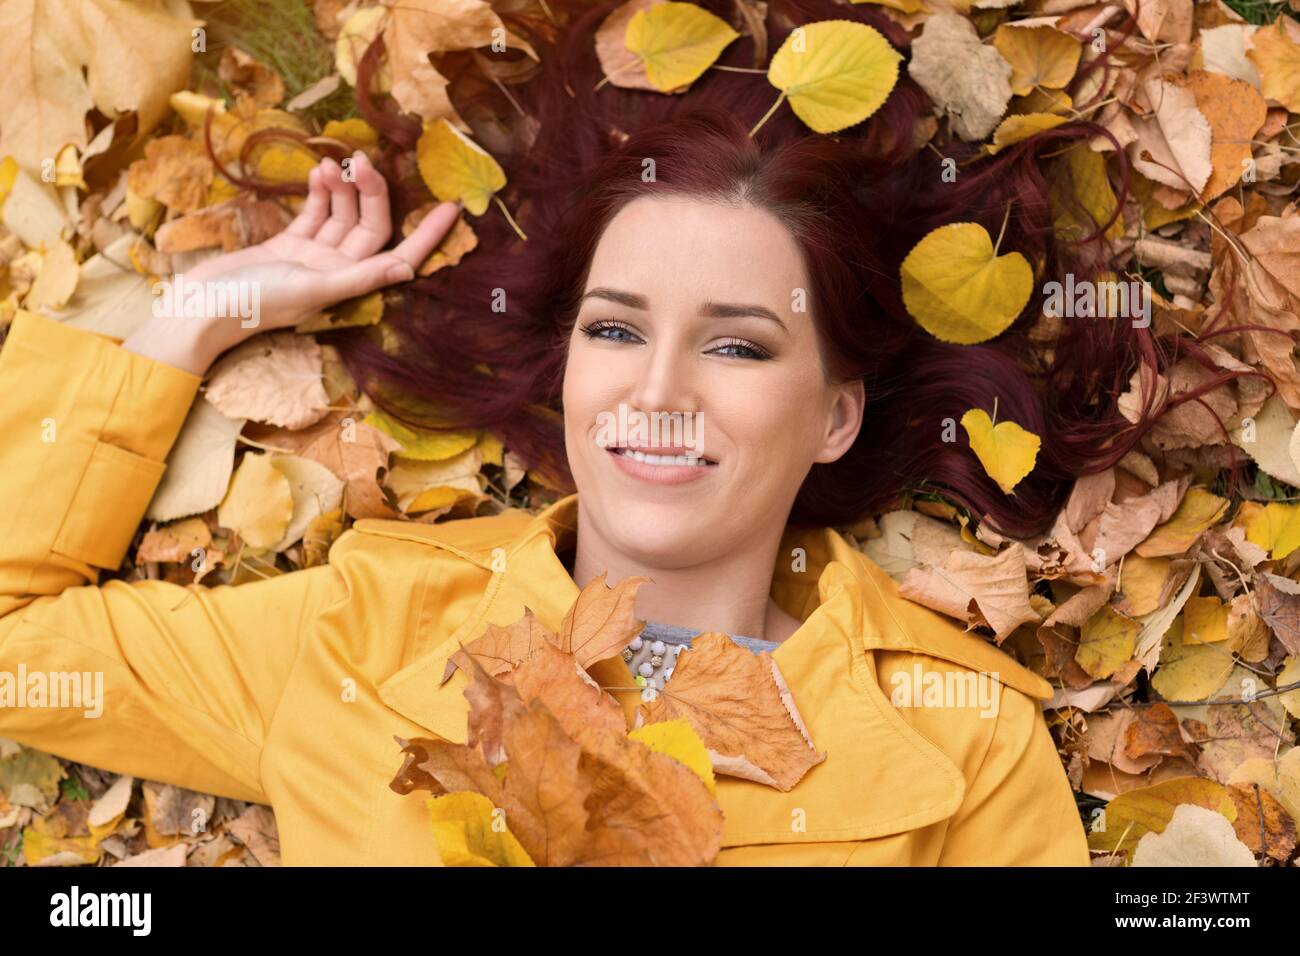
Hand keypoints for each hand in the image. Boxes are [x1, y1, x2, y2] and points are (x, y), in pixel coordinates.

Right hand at [157, 150, 459, 340]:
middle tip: (362, 160)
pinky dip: (320, 194)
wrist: (200, 308)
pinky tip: (320, 171)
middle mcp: (337, 272)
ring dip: (342, 188)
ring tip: (334, 161)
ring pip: (342, 216)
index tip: (453, 207)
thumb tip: (407, 270)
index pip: (400, 255)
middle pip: (370, 226)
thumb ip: (360, 278)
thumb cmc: (254, 303)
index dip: (428, 235)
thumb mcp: (312, 289)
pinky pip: (314, 215)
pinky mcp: (288, 246)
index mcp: (350, 285)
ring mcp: (313, 259)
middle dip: (371, 193)